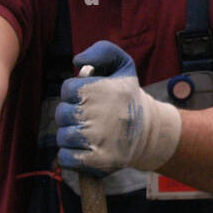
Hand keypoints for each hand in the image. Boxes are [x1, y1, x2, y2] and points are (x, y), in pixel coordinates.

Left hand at [56, 41, 181, 175]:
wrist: (149, 130)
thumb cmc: (128, 97)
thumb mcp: (123, 65)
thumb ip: (102, 51)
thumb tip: (77, 61)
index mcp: (101, 89)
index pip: (68, 90)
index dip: (76, 94)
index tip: (90, 98)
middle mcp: (98, 114)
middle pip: (62, 114)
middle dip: (73, 115)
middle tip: (90, 117)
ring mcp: (96, 139)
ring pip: (63, 136)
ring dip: (72, 135)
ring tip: (90, 133)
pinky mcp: (97, 161)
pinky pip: (66, 158)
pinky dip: (70, 156)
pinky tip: (84, 149)